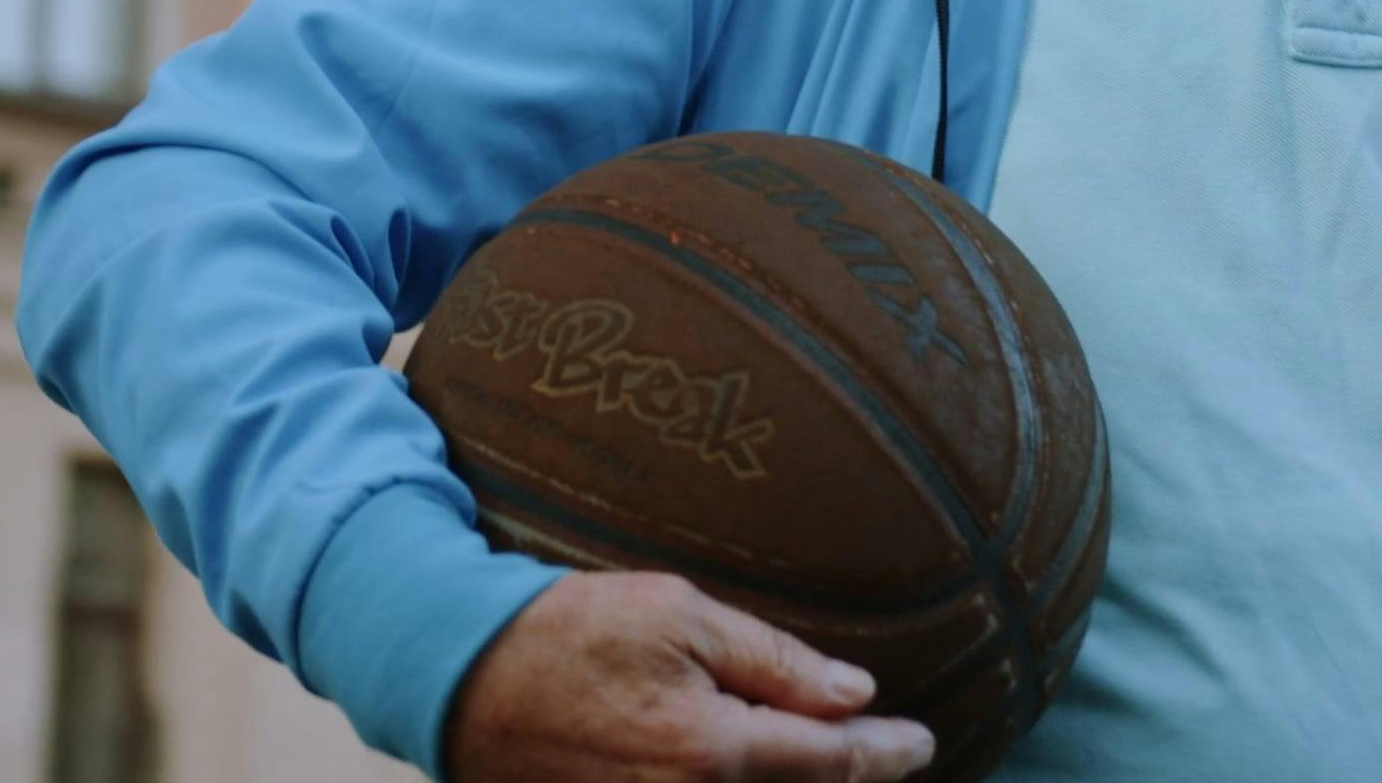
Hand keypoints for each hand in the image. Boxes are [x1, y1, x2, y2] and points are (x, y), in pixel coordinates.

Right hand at [440, 571, 937, 781]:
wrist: (460, 679)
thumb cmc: (570, 632)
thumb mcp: (680, 615)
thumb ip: (777, 660)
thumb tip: (856, 695)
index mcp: (712, 750)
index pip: (832, 763)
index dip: (888, 753)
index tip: (921, 742)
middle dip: (846, 779)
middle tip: (886, 752)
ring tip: (828, 759)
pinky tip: (762, 769)